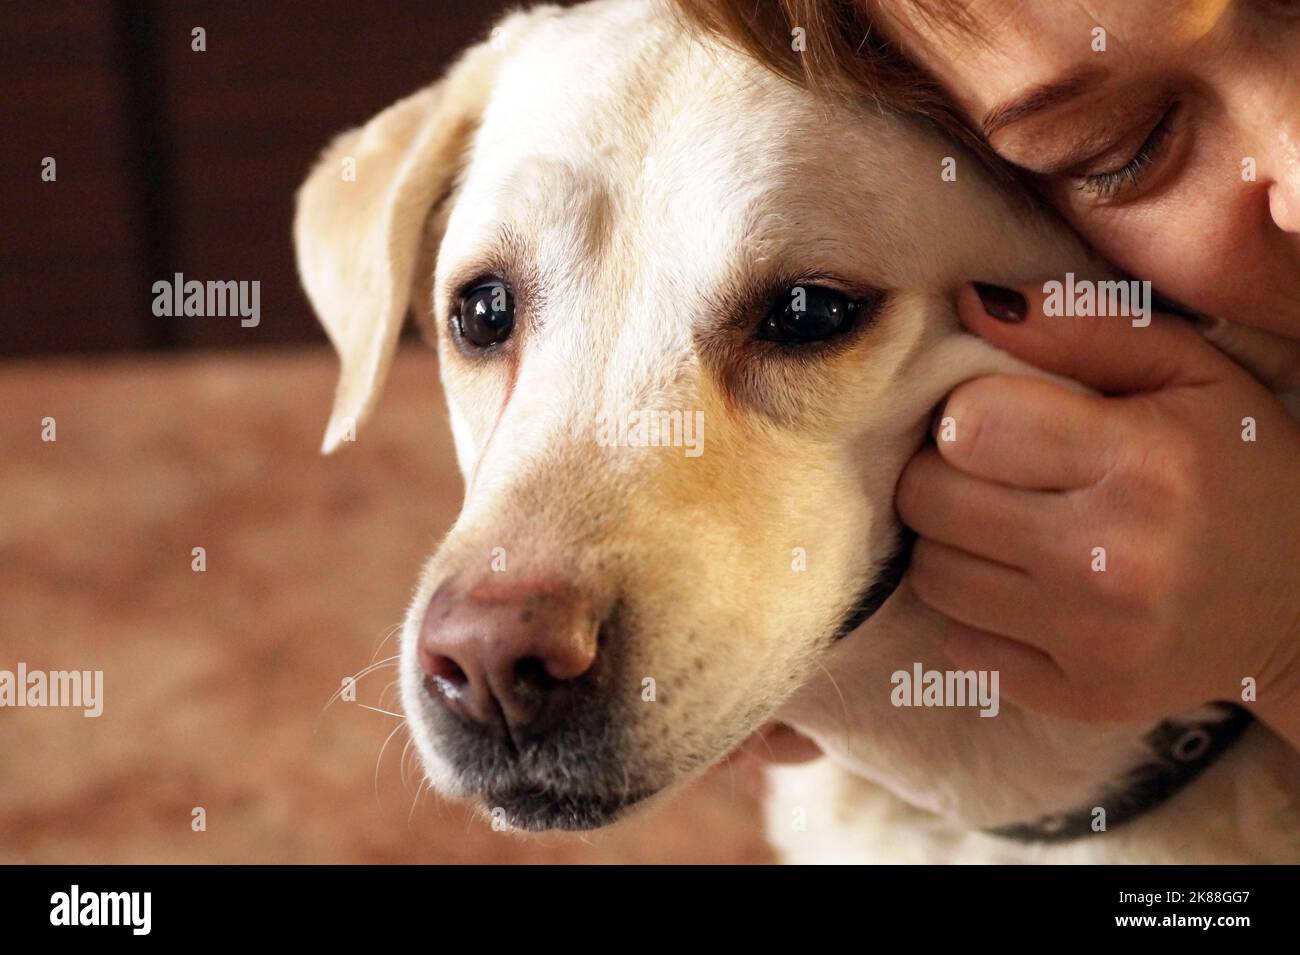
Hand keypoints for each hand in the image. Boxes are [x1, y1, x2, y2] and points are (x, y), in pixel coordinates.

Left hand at [896, 281, 1299, 740]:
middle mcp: (1111, 560)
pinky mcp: (1080, 696)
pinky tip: (1027, 588)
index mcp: (1142, 461)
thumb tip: (972, 299)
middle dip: (943, 474)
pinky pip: (960, 644)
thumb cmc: (1239, 465)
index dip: (968, 413)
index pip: (967, 425)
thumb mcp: (1189, 370)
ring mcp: (1092, 640)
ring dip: (951, 542)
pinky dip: (976, 613)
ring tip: (1008, 527)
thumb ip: (1083, 324)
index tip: (1000, 419)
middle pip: (929, 500)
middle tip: (991, 473)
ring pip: (931, 573)